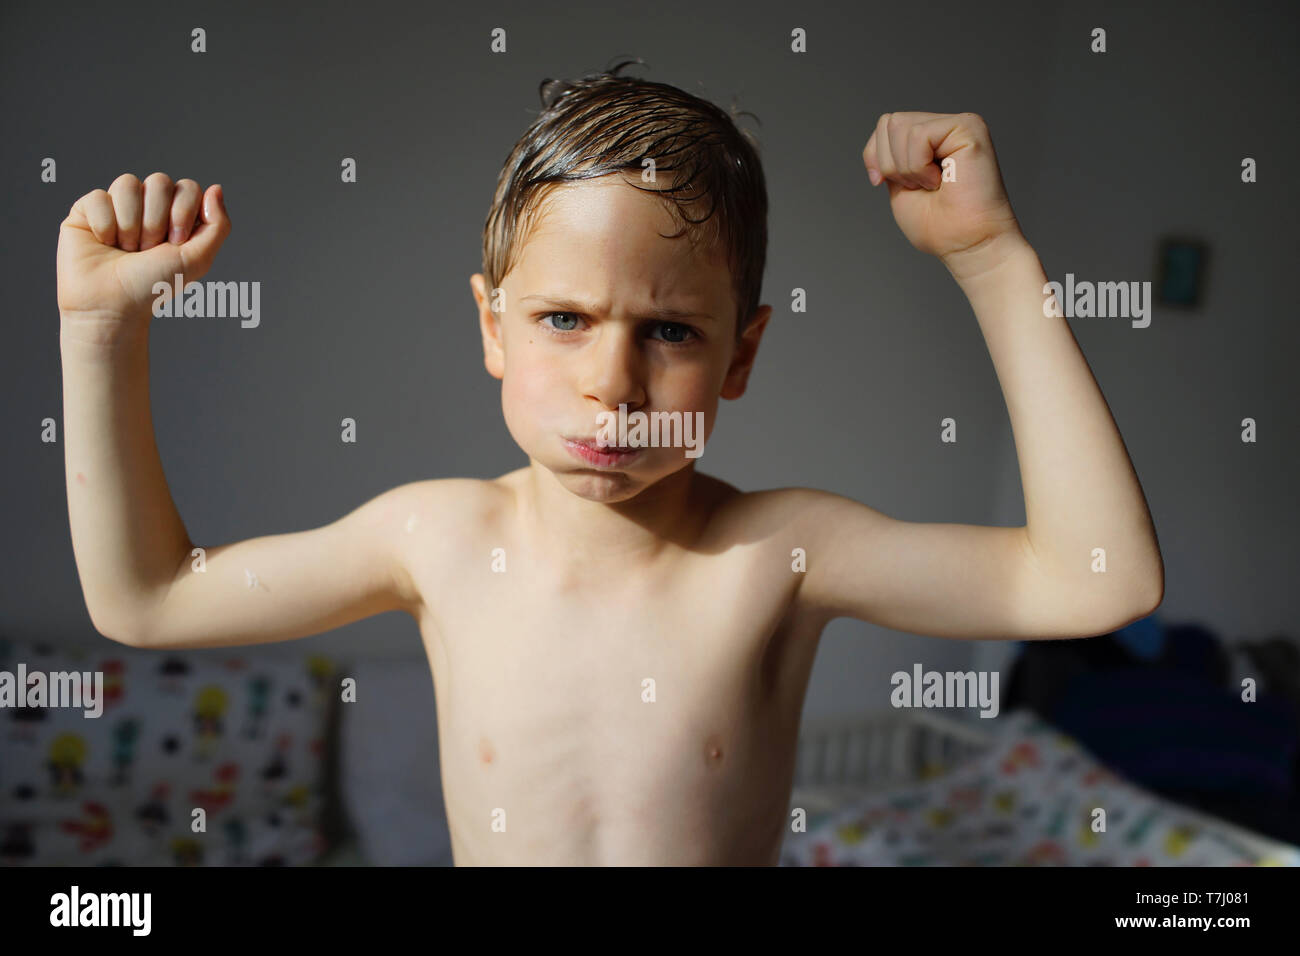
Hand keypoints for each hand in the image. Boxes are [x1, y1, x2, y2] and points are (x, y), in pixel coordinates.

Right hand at [57, 173, 230, 325]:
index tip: (175, 243)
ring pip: (127, 183)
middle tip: (148, 249)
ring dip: (130, 224)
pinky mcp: (88, 209)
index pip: (188, 187)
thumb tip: (216, 188)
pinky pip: (98, 197)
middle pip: (159, 181)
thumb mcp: (198, 259)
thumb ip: (218, 225)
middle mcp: (148, 206)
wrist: (113, 305)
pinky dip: (104, 225)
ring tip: (126, 249)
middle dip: (156, 221)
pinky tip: (104, 243)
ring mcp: (118, 205)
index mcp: (176, 214)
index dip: (182, 212)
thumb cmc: (155, 286)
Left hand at [863, 112, 1024, 275]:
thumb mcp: (899, 187)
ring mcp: (958, 124)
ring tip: (933, 185)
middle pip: (889, 122)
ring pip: (899, 126)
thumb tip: (879, 135)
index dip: (874, 156)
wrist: (967, 245)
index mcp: (931, 140)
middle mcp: (946, 127)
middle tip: (920, 187)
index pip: (885, 125)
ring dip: (907, 168)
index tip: (882, 183)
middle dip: (891, 164)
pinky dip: (919, 166)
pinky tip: (941, 180)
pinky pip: (919, 135)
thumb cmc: (940, 227)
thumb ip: (889, 158)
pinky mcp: (968, 127)